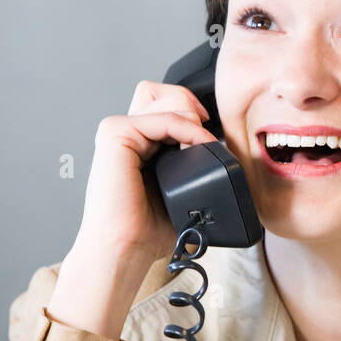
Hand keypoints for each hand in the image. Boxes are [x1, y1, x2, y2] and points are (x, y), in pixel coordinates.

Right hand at [46, 80, 219, 340]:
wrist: (126, 248)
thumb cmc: (149, 228)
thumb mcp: (182, 188)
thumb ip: (194, 163)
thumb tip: (226, 148)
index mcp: (139, 143)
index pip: (169, 104)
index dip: (194, 112)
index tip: (212, 136)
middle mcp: (128, 133)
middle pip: (166, 92)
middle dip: (193, 107)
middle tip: (206, 136)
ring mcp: (119, 131)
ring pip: (166, 97)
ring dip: (192, 117)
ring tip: (202, 144)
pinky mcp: (115, 134)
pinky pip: (162, 116)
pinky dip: (187, 128)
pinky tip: (198, 145)